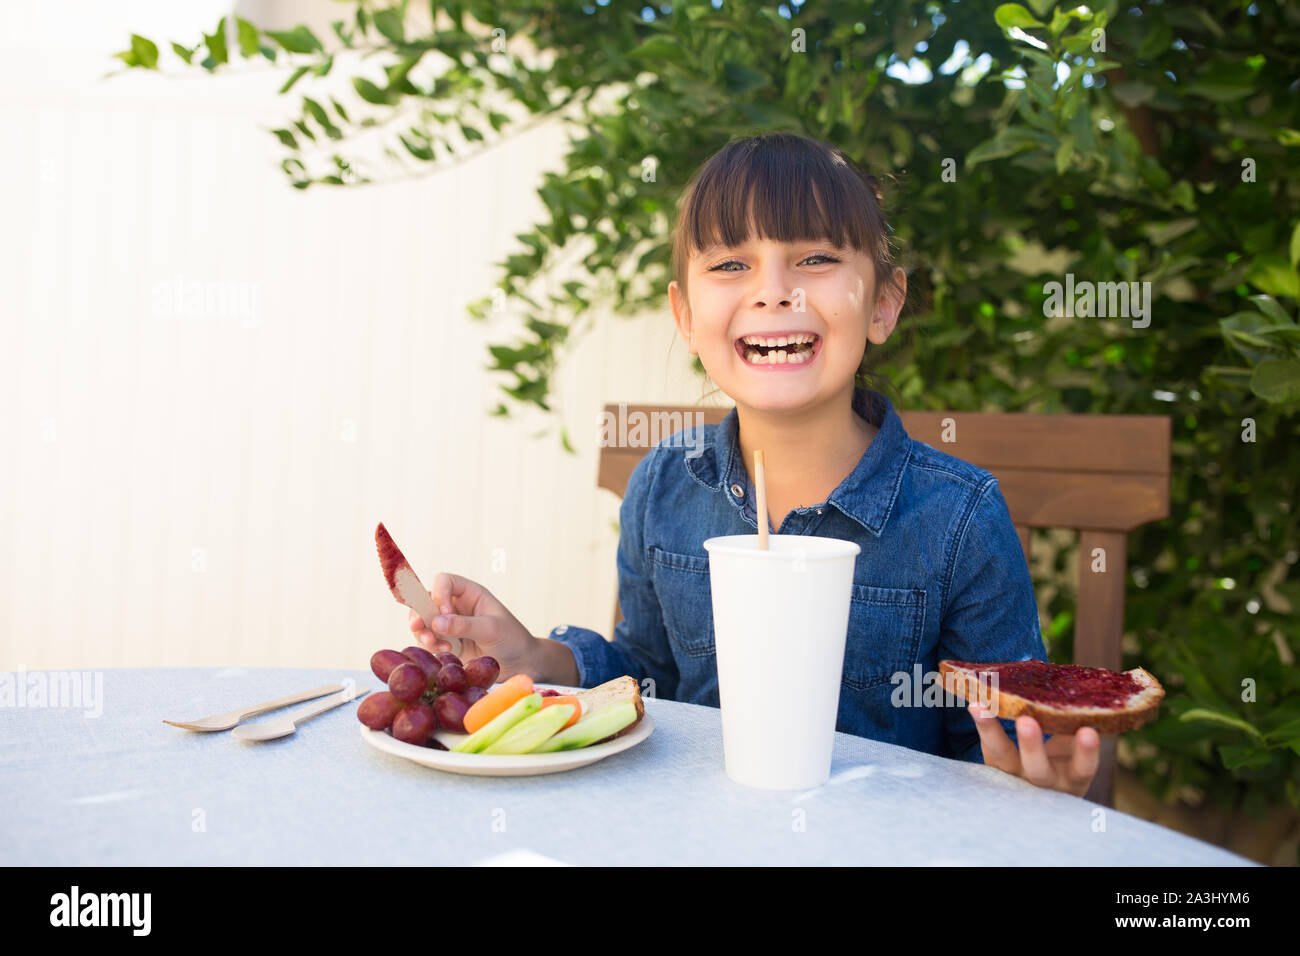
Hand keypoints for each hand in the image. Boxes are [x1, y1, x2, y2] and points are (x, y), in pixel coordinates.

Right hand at [408, 572, 538, 679]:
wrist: (520, 664)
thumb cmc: (512, 639)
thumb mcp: (491, 629)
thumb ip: (464, 625)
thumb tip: (436, 622)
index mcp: (470, 594)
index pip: (444, 581)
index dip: (439, 593)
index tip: (444, 611)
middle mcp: (456, 606)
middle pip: (426, 600)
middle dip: (420, 613)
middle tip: (418, 626)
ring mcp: (450, 626)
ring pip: (423, 621)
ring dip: (422, 631)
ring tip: (434, 644)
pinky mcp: (447, 644)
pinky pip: (428, 641)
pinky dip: (429, 646)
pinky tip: (445, 652)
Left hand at [969, 702, 1099, 796]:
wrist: (1038, 784)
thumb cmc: (1065, 759)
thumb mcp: (1074, 750)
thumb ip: (1074, 725)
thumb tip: (1080, 685)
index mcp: (1072, 778)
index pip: (1083, 768)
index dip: (1086, 753)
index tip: (1089, 731)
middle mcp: (1043, 781)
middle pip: (1037, 769)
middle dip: (1032, 747)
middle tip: (1026, 721)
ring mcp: (1015, 777)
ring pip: (1001, 757)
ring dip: (990, 732)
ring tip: (979, 707)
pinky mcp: (993, 768)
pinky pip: (985, 746)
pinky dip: (981, 725)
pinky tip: (974, 702)